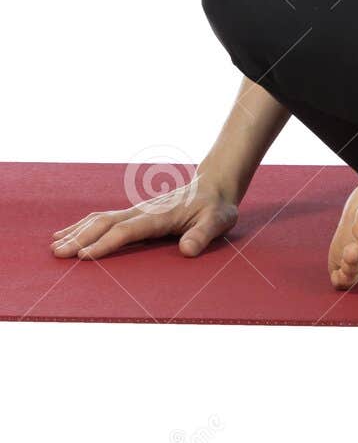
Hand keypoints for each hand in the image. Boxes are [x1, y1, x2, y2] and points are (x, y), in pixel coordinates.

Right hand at [50, 175, 239, 261]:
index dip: (106, 243)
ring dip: (77, 231)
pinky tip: (68, 233)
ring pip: (100, 219)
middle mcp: (143, 211)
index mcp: (160, 215)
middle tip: (57, 254)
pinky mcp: (135, 213)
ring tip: (53, 246)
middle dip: (81, 238)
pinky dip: (84, 225)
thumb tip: (187, 250)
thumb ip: (204, 234)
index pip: (127, 230)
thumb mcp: (219, 221)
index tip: (84, 256)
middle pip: (105, 223)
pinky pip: (104, 219)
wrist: (214, 186)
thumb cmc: (216, 208)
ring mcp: (137, 210)